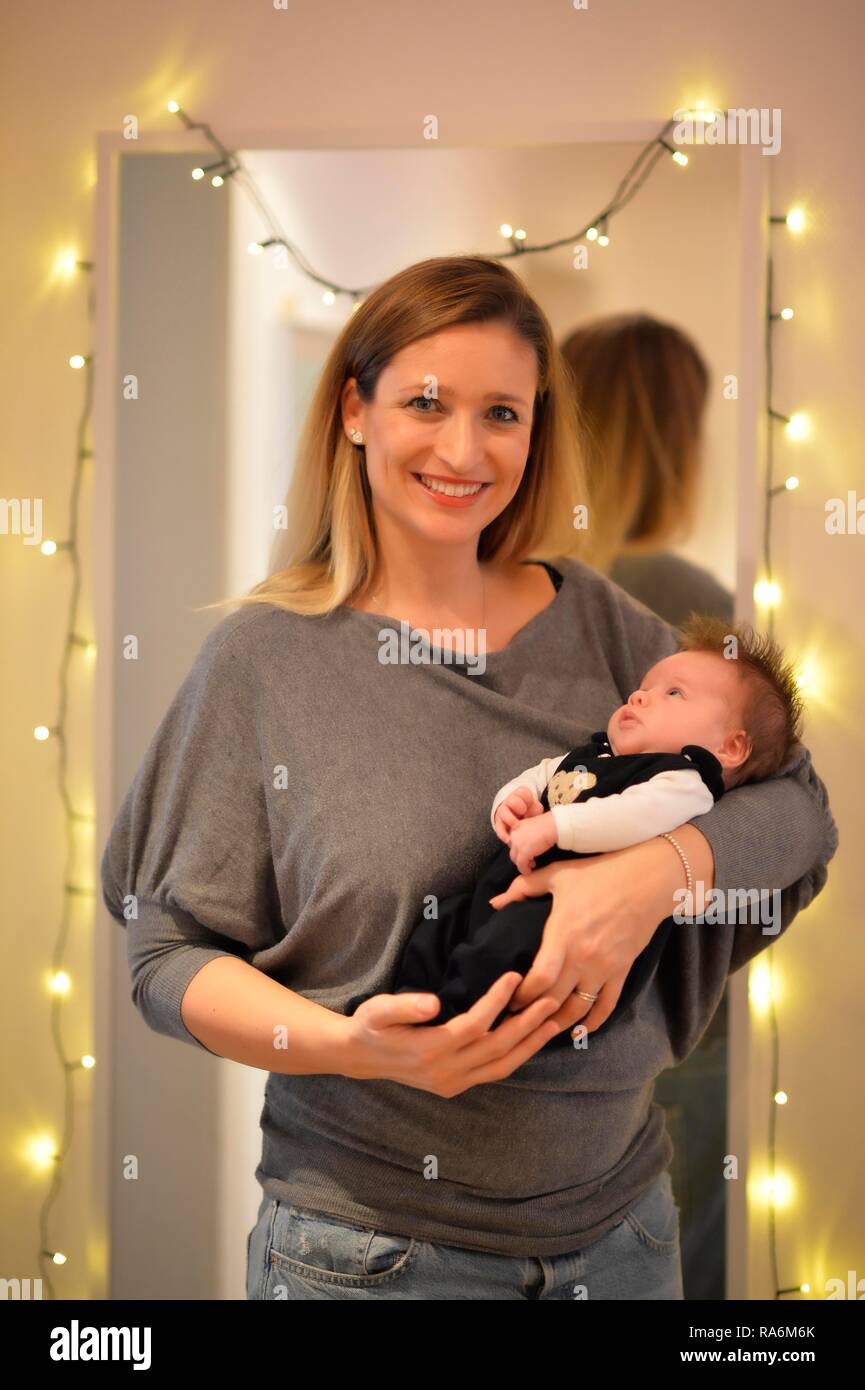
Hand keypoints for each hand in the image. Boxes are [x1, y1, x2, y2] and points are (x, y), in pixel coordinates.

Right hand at [343, 973, 564, 1096]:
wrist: (360, 1056)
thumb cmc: (370, 1026)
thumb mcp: (377, 1011)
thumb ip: (404, 1006)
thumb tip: (432, 1001)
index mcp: (429, 1049)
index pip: (474, 1025)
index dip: (497, 1001)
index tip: (514, 976)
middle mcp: (445, 1071)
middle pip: (497, 1047)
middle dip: (527, 1023)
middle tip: (552, 1000)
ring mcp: (452, 1082)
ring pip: (502, 1065)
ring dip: (530, 1044)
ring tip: (553, 1022)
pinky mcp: (456, 1086)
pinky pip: (494, 1072)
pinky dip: (517, 1056)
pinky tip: (531, 1039)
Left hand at [487, 839, 677, 1036]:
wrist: (647, 881)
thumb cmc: (600, 874)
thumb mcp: (558, 874)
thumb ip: (523, 888)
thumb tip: (494, 902)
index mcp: (563, 934)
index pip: (539, 979)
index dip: (521, 995)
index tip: (508, 1000)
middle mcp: (582, 957)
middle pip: (554, 999)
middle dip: (532, 1013)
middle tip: (516, 1020)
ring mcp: (604, 967)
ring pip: (579, 1008)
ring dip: (559, 1023)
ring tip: (542, 1030)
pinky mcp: (622, 971)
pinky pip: (607, 1005)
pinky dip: (593, 1022)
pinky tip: (580, 1031)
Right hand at [492, 786, 544, 843]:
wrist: (521, 819)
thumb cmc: (530, 812)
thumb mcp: (535, 808)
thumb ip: (535, 809)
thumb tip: (539, 817)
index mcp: (520, 795)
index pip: (522, 792)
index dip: (527, 798)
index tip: (530, 803)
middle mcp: (510, 801)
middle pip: (512, 800)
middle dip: (518, 806)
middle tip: (523, 813)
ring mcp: (503, 811)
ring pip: (502, 811)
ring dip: (510, 819)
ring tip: (516, 826)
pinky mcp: (499, 822)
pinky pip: (498, 826)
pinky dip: (503, 833)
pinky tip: (508, 839)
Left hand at [507, 811, 557, 875]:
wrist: (553, 825)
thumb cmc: (548, 824)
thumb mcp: (533, 827)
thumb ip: (527, 834)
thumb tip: (529, 843)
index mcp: (515, 828)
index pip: (512, 842)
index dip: (519, 849)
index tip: (527, 852)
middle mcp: (513, 836)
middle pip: (513, 851)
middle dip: (520, 857)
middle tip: (529, 861)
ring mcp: (517, 844)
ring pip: (515, 859)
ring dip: (522, 864)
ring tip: (531, 866)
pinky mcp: (523, 853)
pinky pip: (521, 865)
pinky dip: (524, 870)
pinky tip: (529, 872)